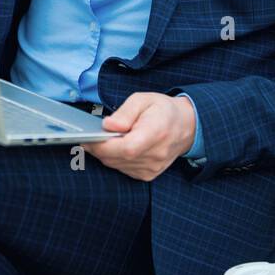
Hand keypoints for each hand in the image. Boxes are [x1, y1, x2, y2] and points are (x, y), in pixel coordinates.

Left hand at [81, 92, 196, 181]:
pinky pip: (123, 169)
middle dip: (98, 148)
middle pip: (117, 158)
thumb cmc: (162, 110)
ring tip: (101, 139)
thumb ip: (124, 113)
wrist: (186, 126)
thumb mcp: (143, 99)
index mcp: (156, 132)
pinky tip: (115, 147)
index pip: (127, 148)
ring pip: (117, 165)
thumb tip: (107, 126)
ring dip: (106, 154)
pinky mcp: (148, 174)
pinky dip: (115, 159)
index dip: (104, 145)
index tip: (88, 138)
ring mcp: (153, 167)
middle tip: (88, 136)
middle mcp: (156, 154)